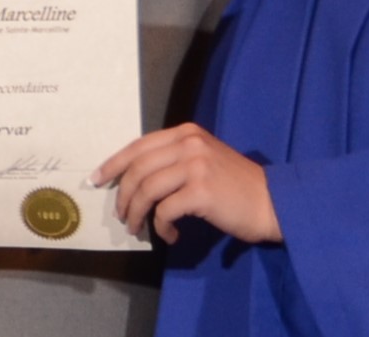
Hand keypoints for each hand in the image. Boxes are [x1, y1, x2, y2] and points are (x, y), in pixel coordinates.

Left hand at [92, 123, 280, 244]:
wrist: (271, 201)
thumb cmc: (235, 185)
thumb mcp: (203, 159)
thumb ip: (173, 160)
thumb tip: (134, 178)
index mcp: (186, 132)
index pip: (139, 145)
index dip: (113, 163)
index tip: (97, 180)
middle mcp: (189, 143)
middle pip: (138, 168)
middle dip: (123, 195)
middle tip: (123, 217)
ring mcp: (195, 165)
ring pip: (147, 189)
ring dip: (137, 214)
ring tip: (140, 229)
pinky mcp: (201, 190)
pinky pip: (165, 210)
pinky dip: (162, 227)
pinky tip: (172, 235)